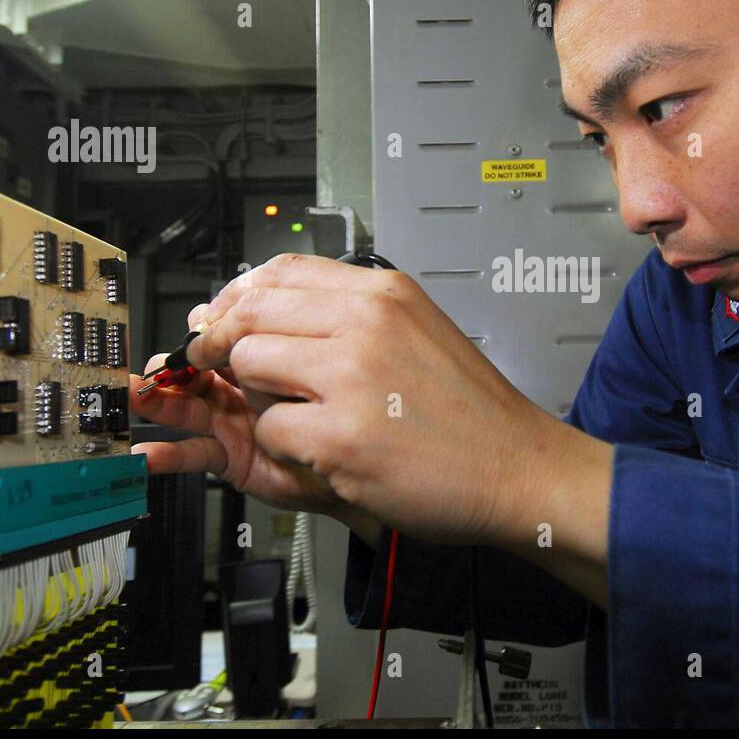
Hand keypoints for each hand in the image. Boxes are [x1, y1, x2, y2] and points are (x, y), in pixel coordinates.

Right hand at [129, 318, 349, 516]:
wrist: (371, 461)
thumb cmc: (359, 411)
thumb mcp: (333, 362)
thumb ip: (298, 338)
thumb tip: (267, 313)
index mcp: (269, 350)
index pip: (227, 328)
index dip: (214, 323)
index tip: (205, 319)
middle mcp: (244, 382)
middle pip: (196, 363)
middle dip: (178, 359)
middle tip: (171, 358)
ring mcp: (234, 418)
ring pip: (185, 402)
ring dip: (157, 397)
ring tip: (136, 393)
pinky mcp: (232, 454)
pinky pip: (194, 453)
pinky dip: (169, 454)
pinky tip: (149, 452)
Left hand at [180, 253, 612, 553]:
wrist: (518, 467)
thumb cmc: (471, 411)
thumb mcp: (419, 330)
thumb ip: (350, 314)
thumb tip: (265, 309)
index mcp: (385, 292)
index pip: (280, 271)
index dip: (235, 295)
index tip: (220, 318)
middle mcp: (366, 323)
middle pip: (251, 316)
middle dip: (223, 346)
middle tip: (220, 368)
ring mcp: (351, 378)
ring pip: (249, 368)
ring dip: (258, 397)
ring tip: (297, 414)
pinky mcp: (339, 436)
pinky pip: (269, 429)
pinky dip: (284, 446)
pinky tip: (322, 450)